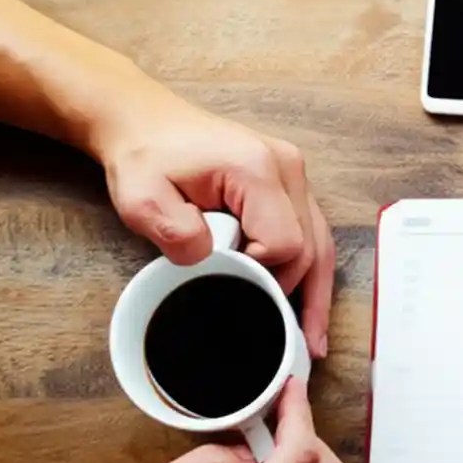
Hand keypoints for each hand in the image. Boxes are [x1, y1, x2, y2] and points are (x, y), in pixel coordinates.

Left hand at [96, 86, 334, 357]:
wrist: (144, 120)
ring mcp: (293, 174)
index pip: (285, 241)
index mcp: (257, 170)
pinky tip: (309, 303)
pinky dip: (310, 270)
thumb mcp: (141, 197)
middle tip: (287, 341)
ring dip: (317, 291)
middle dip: (295, 294)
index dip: (263, 274)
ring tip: (313, 340)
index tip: (233, 285)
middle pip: (312, 247)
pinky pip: (311, 232)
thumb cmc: (145, 154)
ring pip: (321, 242)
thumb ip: (175, 232)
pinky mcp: (288, 183)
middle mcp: (287, 169)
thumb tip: (211, 262)